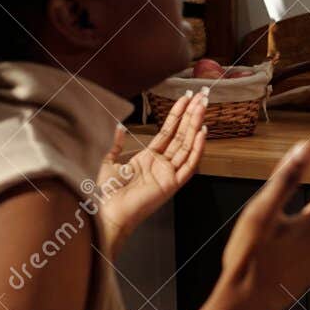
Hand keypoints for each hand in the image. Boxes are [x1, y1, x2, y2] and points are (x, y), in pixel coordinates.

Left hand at [94, 89, 207, 245]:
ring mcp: (169, 174)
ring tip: (203, 107)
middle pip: (181, 135)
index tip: (186, 99)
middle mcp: (162, 165)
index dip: (177, 115)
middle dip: (191, 115)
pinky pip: (188, 165)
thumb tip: (119, 126)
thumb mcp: (108, 161)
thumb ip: (116, 144)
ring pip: (187, 145)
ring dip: (196, 126)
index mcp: (149, 159)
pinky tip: (202, 133)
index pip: (168, 132)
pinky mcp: (172, 184)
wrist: (106, 212)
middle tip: (202, 97)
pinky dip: (197, 149)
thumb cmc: (106, 192)